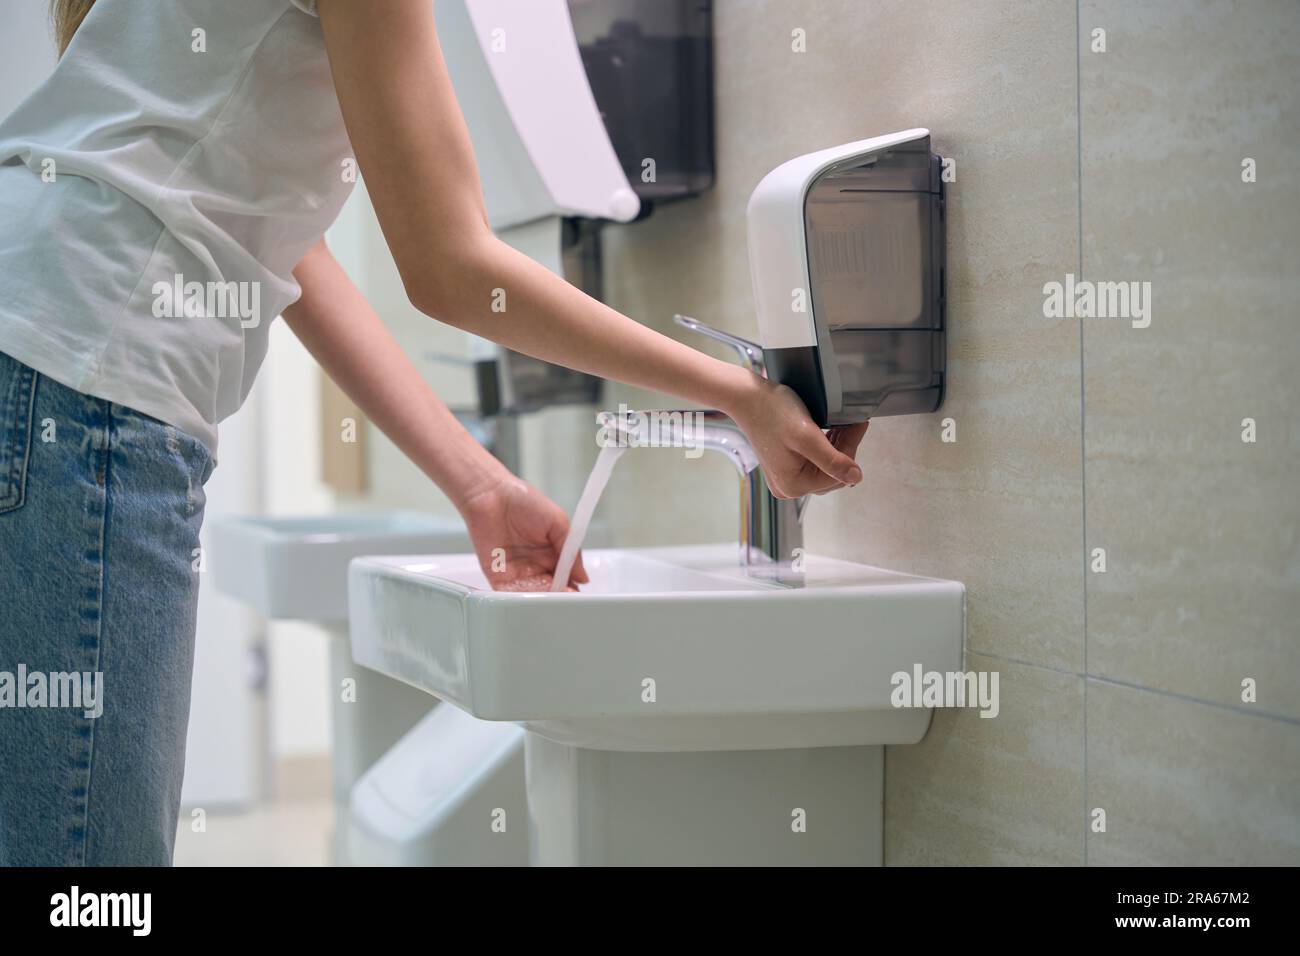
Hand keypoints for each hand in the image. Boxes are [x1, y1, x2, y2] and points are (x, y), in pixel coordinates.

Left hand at [459, 475, 587, 591]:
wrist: (491, 495)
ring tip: (550, 598)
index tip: (576, 592)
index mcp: (552, 554)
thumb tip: (583, 577)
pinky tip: (531, 598)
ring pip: (533, 594)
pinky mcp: (498, 575)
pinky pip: (510, 594)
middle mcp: (536, 565)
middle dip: (558, 596)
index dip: (571, 587)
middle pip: (550, 589)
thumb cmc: (524, 500)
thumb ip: (571, 551)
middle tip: (564, 598)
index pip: (566, 578)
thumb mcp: (558, 522)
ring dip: (542, 598)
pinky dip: (521, 599)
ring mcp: (517, 572)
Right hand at [727, 376, 868, 498]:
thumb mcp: (806, 436)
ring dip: (836, 447)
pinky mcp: (783, 467)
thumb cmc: (772, 412)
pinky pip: (812, 463)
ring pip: (824, 468)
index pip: (839, 474)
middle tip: (852, 421)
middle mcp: (788, 488)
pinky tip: (828, 431)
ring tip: (842, 423)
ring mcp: (785, 479)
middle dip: (845, 448)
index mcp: (794, 485)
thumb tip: (855, 478)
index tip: (860, 423)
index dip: (852, 447)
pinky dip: (823, 448)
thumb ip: (832, 460)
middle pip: (832, 474)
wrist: (746, 398)